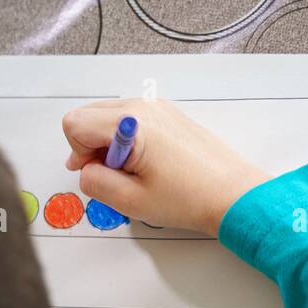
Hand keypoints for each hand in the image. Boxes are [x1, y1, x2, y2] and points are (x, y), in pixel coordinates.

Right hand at [61, 98, 268, 235]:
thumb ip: (94, 182)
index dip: (78, 153)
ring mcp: (157, 108)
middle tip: (114, 176)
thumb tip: (84, 171)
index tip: (98, 173)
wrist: (232, 194)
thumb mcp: (131, 200)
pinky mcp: (167, 115)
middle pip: (88, 115)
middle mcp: (143, 106)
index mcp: (131, 122)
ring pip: (107, 118)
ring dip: (108, 144)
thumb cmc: (190, 197)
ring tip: (134, 172)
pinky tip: (146, 165)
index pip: (75, 123)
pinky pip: (130, 121)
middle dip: (90, 147)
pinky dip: (126, 141)